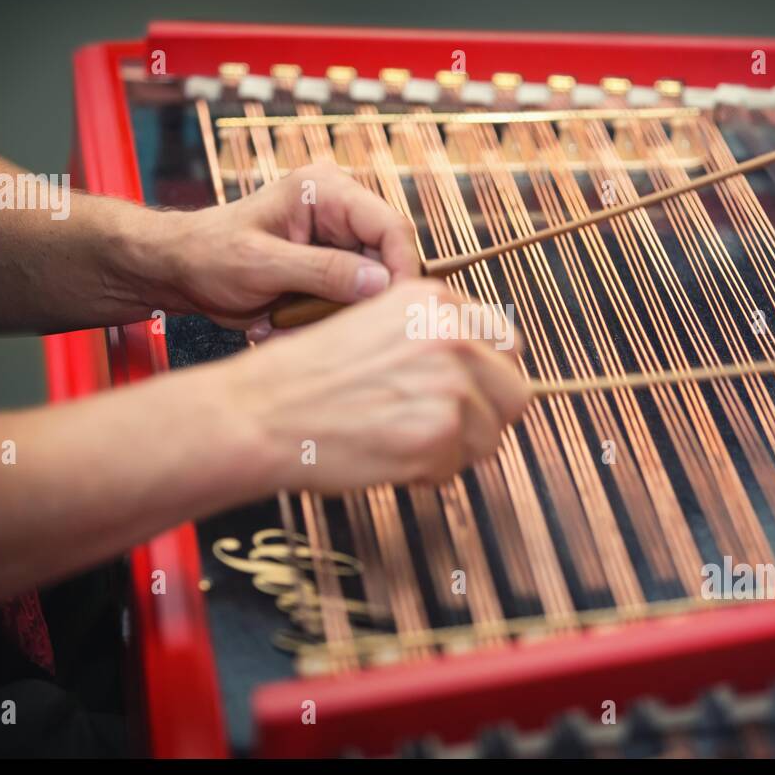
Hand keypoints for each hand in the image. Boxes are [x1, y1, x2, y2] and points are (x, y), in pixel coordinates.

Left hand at [152, 161, 419, 338]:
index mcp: (327, 191)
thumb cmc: (209, 253)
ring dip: (336, 316)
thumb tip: (381, 282)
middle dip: (360, 302)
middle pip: (387, 261)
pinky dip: (322, 321)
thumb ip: (323, 271)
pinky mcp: (330, 270)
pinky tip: (285, 323)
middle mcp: (340, 212)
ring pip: (369, 289)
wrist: (180, 269)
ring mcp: (337, 242)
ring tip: (288, 324)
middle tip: (324, 328)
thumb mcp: (261, 264)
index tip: (397, 312)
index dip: (403, 269)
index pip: (391, 227)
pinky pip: (348, 302)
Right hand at [222, 279, 530, 491]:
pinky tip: (388, 455)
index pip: (505, 342)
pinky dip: (428, 472)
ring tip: (400, 439)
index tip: (466, 393)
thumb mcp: (374, 325)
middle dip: (485, 415)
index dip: (486, 376)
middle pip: (514, 390)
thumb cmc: (304, 377)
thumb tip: (480, 370)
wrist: (260, 412)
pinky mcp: (441, 433)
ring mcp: (451, 384)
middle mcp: (452, 335)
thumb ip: (431, 339)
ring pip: (491, 435)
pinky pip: (459, 467)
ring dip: (454, 447)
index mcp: (435, 301)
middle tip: (441, 428)